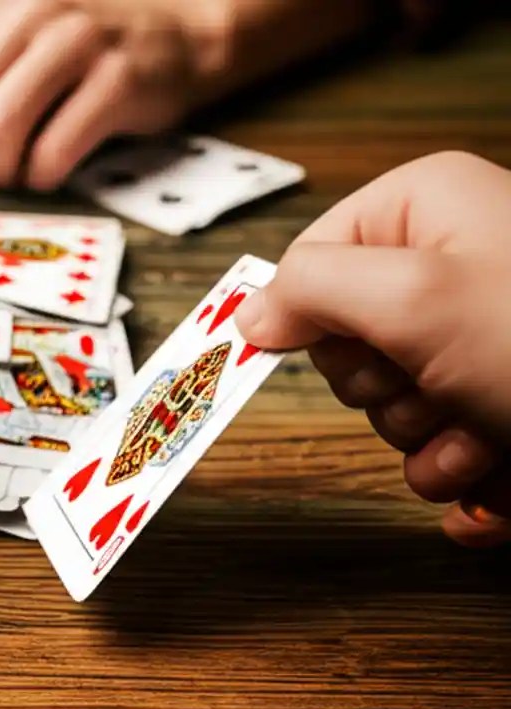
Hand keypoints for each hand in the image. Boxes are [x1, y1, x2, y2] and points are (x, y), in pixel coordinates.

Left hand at [0, 0, 211, 190]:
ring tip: (20, 173)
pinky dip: (43, 176)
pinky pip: (54, 150)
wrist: (191, 26)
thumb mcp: (18, 50)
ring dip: (1, 171)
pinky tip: (52, 172)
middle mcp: (30, 15)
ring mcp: (77, 43)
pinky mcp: (120, 81)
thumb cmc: (93, 48)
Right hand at [236, 151, 510, 547]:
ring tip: (485, 435)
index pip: (310, 260)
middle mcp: (452, 266)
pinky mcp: (501, 403)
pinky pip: (437, 447)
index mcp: (427, 208)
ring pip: (391, 404)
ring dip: (426, 440)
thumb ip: (308, 288)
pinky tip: (499, 468)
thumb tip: (249, 314)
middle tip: (434, 386)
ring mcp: (479, 339)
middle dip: (384, 390)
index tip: (336, 350)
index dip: (312, 317)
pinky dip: (460, 472)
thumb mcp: (413, 294)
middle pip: (348, 341)